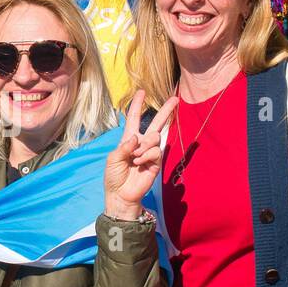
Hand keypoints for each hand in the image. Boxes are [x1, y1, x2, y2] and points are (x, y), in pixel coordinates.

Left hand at [104, 90, 178, 220]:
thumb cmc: (113, 176)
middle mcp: (141, 143)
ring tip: (135, 158)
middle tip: (175, 99)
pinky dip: (146, 155)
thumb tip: (137, 138)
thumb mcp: (113, 158)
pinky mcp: (156, 162)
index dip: (137, 105)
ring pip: (154, 137)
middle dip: (165, 111)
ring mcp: (150, 152)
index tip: (142, 92)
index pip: (134, 118)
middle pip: (156, 123)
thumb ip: (124, 146)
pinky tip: (139, 163)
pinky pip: (156, 151)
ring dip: (143, 146)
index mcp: (128, 139)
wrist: (121, 194)